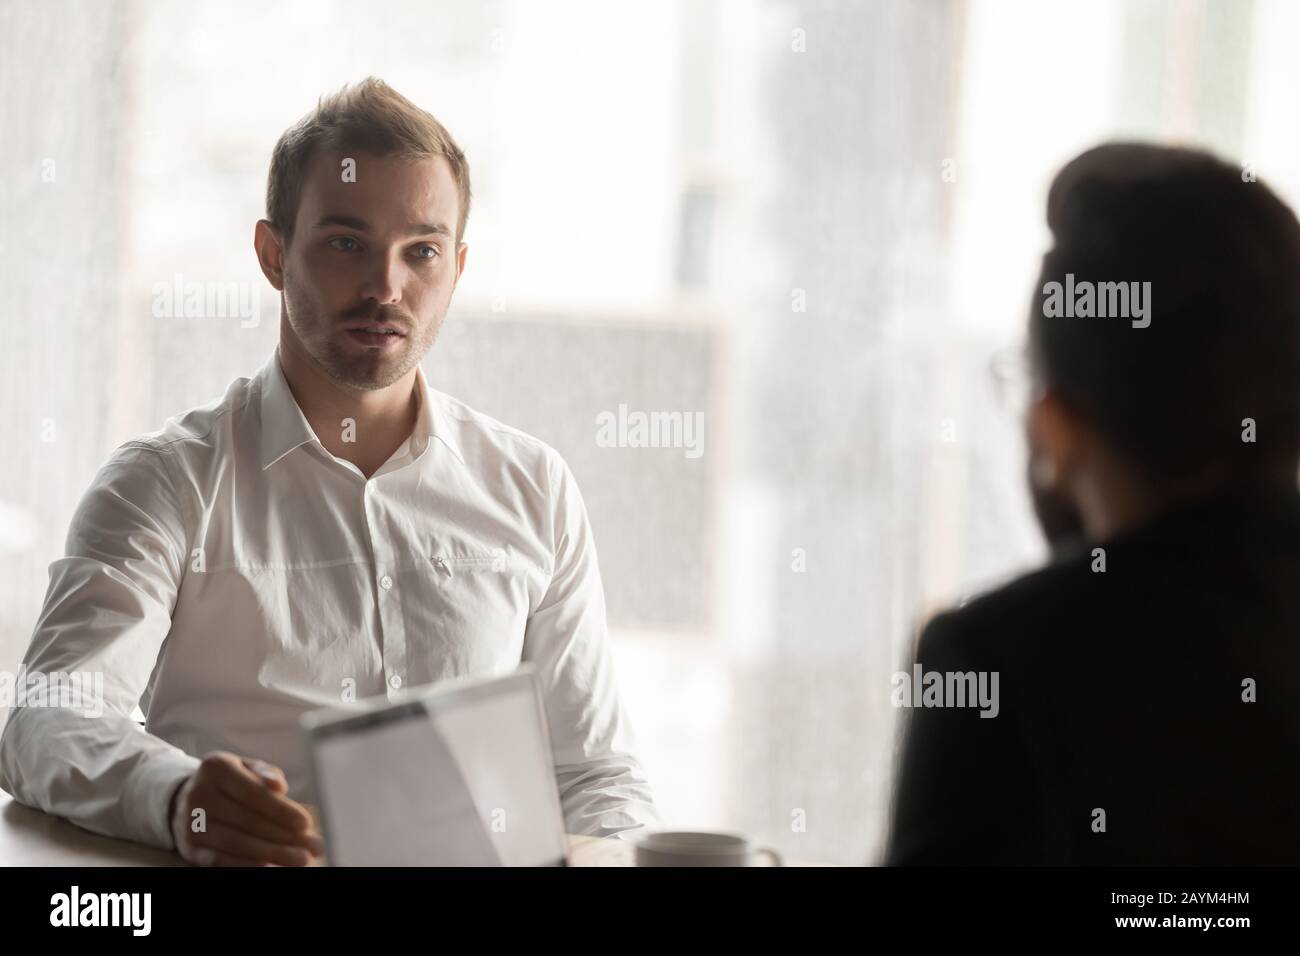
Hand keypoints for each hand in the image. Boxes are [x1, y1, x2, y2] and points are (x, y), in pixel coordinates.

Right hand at [169, 751, 323, 865]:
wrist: (186, 799)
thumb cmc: (231, 781)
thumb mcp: (246, 767)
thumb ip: (265, 774)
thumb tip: (279, 787)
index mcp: (215, 767)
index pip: (252, 792)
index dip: (280, 810)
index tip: (306, 823)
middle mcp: (198, 795)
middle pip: (247, 821)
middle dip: (284, 836)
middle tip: (313, 846)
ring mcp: (191, 824)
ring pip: (237, 843)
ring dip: (273, 853)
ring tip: (301, 859)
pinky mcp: (190, 849)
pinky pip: (221, 860)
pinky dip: (247, 865)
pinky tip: (270, 867)